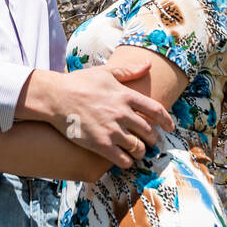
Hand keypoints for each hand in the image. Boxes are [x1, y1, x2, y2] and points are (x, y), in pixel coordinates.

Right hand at [51, 62, 174, 167]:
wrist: (56, 97)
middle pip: (149, 131)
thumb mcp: (105, 72)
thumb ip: (128, 71)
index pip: (155, 110)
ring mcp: (112, 130)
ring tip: (139, 152)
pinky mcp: (100, 144)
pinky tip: (126, 160)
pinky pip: (123, 159)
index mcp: (125, 95)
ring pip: (138, 147)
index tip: (170, 128)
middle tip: (151, 142)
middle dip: (153, 139)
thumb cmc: (79, 83)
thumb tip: (148, 64)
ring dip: (141, 152)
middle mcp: (122, 113)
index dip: (166, 121)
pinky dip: (128, 162)